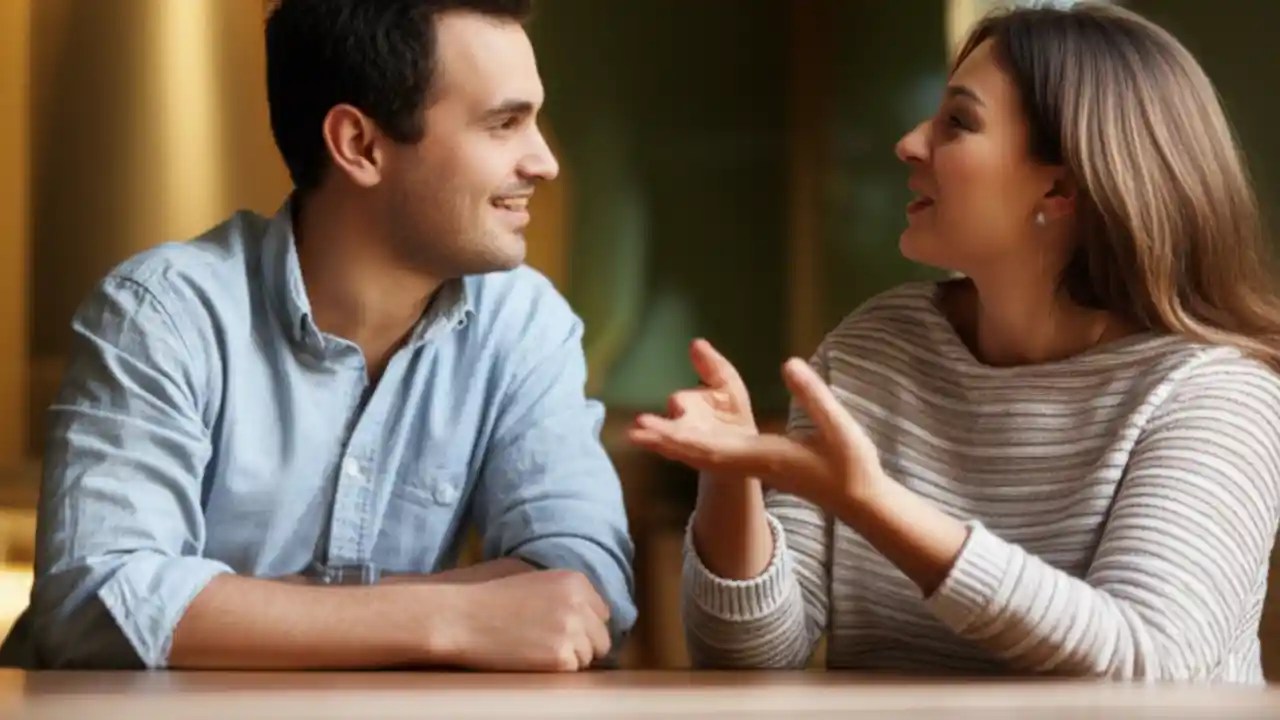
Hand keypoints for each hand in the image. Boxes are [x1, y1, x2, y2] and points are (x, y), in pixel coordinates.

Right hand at [433, 570, 610, 671]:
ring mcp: (572, 630)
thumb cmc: (491, 598)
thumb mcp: (533, 577)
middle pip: (601, 636)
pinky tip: (534, 659)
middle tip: (551, 645)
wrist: (462, 618)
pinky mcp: (560, 656)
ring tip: (538, 650)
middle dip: (582, 644)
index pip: (601, 612)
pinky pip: (574, 670)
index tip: (563, 630)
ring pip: (590, 656)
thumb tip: (589, 612)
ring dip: (571, 658)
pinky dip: (558, 670)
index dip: (584, 625)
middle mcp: (579, 603)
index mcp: (575, 580)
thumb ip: (565, 590)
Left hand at [630, 355, 884, 509]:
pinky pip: (714, 454)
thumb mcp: (839, 426)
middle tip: (631, 431)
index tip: (656, 432)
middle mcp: (751, 463)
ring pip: (702, 455)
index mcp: (764, 456)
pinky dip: (690, 445)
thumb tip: (788, 364)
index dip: (683, 440)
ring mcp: (753, 465)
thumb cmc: (852, 464)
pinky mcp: (757, 462)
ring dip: (672, 443)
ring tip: (640, 432)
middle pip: (699, 454)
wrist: (859, 498)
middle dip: (666, 442)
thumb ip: (814, 395)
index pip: (715, 449)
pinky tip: (675, 437)